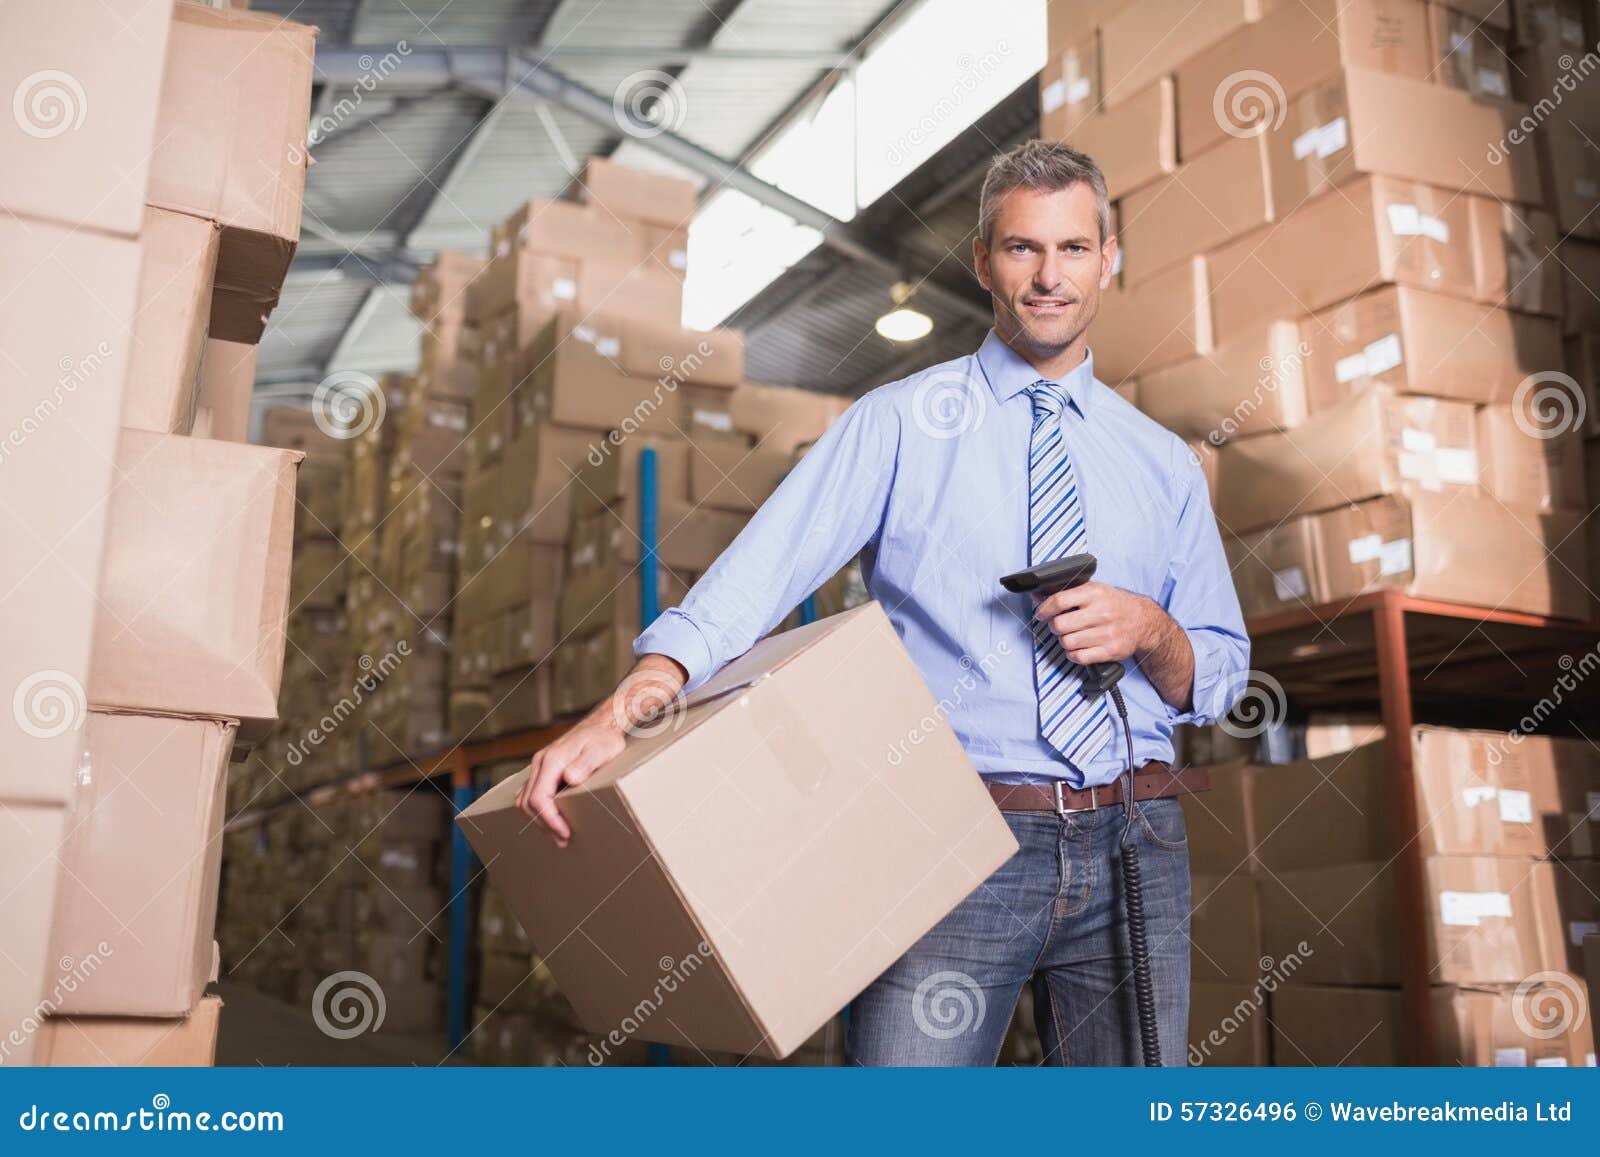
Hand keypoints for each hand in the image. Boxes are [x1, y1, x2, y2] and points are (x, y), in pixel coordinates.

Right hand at [515, 721, 624, 846]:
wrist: (603, 724)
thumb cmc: (604, 738)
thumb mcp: (600, 750)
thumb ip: (585, 763)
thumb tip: (570, 778)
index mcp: (552, 760)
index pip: (539, 797)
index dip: (549, 819)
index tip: (565, 833)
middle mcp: (541, 763)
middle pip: (528, 801)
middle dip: (544, 824)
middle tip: (563, 840)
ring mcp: (540, 766)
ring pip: (526, 798)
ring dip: (538, 818)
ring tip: (558, 834)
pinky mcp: (544, 770)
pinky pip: (531, 792)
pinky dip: (538, 809)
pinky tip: (553, 818)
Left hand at [1032, 581, 1159, 666]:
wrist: (1143, 621)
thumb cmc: (1114, 604)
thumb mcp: (1092, 590)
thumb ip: (1065, 593)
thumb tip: (1036, 595)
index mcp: (1095, 593)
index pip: (1060, 600)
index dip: (1045, 609)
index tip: (1041, 614)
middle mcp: (1101, 612)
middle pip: (1060, 625)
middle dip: (1055, 627)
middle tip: (1059, 626)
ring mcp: (1107, 633)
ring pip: (1067, 642)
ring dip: (1065, 641)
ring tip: (1072, 636)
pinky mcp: (1110, 650)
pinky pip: (1078, 657)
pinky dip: (1074, 654)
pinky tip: (1079, 647)